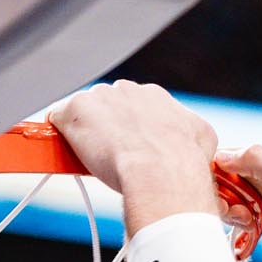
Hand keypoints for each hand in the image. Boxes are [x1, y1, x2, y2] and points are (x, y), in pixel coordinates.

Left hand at [50, 82, 218, 232]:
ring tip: (94, 160)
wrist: (161, 171)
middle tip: (113, 156)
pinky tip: (69, 153)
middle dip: (107, 129)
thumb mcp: (202, 138)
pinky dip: (61, 136)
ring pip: (84, 115)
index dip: (131, 130)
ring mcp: (97, 98)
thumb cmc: (183, 161)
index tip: (131, 148)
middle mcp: (125, 90)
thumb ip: (190, 130)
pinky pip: (59, 120)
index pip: (134, 108)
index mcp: (154, 96)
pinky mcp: (73, 111)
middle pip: (107, 108)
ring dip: (86, 133)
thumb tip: (192, 141)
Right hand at [218, 143, 261, 261]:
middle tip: (233, 218)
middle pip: (229, 176)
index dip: (213, 178)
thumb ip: (255, 160)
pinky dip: (242, 218)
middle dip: (221, 197)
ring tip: (242, 226)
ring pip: (238, 194)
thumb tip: (222, 156)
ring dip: (231, 210)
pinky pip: (251, 208)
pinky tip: (245, 231)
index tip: (218, 201)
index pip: (226, 156)